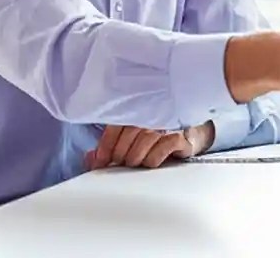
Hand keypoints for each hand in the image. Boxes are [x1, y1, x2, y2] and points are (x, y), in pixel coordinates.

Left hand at [85, 122, 213, 169]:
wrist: (189, 137)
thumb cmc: (156, 141)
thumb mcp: (130, 144)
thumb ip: (108, 150)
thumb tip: (90, 158)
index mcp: (134, 115)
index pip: (114, 128)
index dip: (105, 148)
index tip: (101, 163)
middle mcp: (150, 116)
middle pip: (128, 135)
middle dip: (121, 155)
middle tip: (122, 165)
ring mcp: (166, 125)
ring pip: (144, 141)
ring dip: (137, 158)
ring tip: (137, 164)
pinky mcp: (180, 136)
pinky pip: (164, 147)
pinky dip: (154, 158)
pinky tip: (153, 162)